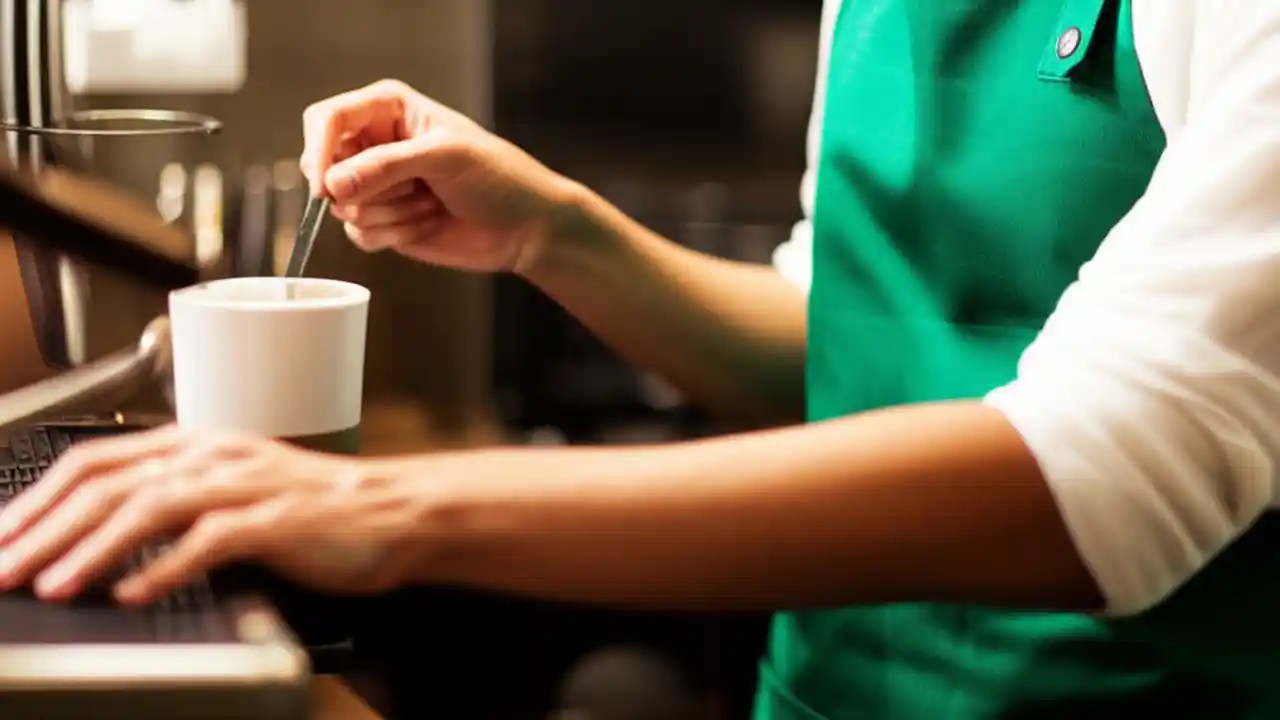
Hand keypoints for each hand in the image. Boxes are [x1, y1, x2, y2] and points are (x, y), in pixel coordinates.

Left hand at [0, 425, 429, 604]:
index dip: (40, 499)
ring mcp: (247, 484)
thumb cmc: (316, 510)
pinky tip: (135, 593)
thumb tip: (102, 533)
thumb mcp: (235, 491)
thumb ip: (176, 500)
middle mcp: (215, 456)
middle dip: (46, 529)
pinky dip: (166, 567)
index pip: (97, 460)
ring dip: (92, 548)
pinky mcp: (278, 519)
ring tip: (54, 584)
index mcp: (197, 444)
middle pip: (110, 483)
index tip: (4, 536)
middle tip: (6, 568)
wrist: (395, 512)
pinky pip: (210, 540)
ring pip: (151, 506)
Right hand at [299, 79, 583, 273]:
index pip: (327, 118)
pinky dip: (392, 235)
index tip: (327, 186)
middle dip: (364, 188)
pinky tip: (428, 224)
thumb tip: (332, 184)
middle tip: (409, 189)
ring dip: (389, 213)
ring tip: (431, 203)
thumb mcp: (445, 158)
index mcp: (387, 108)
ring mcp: (377, 185)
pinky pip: (359, 234)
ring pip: (343, 206)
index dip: (318, 150)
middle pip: (324, 166)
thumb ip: (386, 166)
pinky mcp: (384, 221)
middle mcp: (375, 143)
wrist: (526, 227)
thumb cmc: (498, 177)